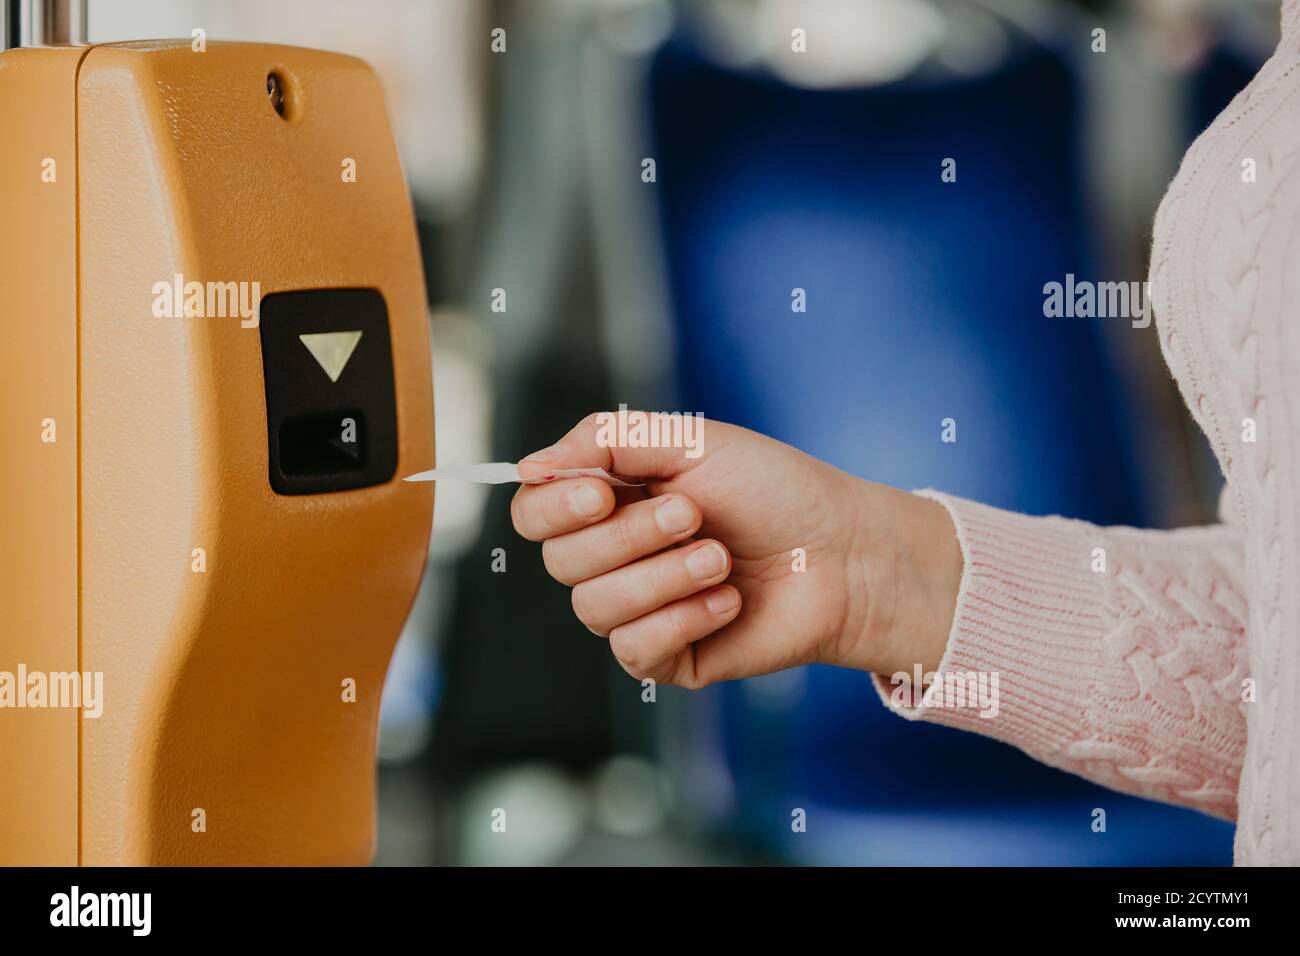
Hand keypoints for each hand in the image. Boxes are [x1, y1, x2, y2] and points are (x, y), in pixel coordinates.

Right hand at [510, 413, 961, 687]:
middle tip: (693, 514)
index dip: (555, 506)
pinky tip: (726, 601)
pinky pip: (634, 650)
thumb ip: (607, 441)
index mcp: (611, 501)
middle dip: (630, 535)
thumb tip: (530, 466)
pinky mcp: (668, 655)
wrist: (843, 551)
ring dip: (663, 576)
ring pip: (595, 607)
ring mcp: (639, 609)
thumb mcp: (690, 441)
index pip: (535, 513)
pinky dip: (682, 618)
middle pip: (561, 561)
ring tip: (721, 558)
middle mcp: (615, 557)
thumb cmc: (774, 490)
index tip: (602, 491)